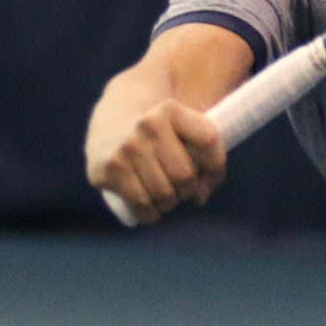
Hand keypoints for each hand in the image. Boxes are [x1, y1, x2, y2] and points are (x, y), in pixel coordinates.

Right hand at [86, 99, 225, 224]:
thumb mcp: (186, 131)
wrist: (111, 125)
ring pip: (164, 195)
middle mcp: (147, 125)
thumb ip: (209, 157)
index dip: (215, 165)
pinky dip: (150, 214)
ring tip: (164, 195)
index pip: (208, 139)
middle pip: (185, 176)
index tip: (207, 175)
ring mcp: (126, 147)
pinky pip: (141, 206)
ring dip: (169, 203)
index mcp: (171, 110)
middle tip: (181, 187)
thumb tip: (200, 197)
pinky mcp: (109, 169)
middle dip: (188, 190)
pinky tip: (150, 208)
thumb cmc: (162, 136)